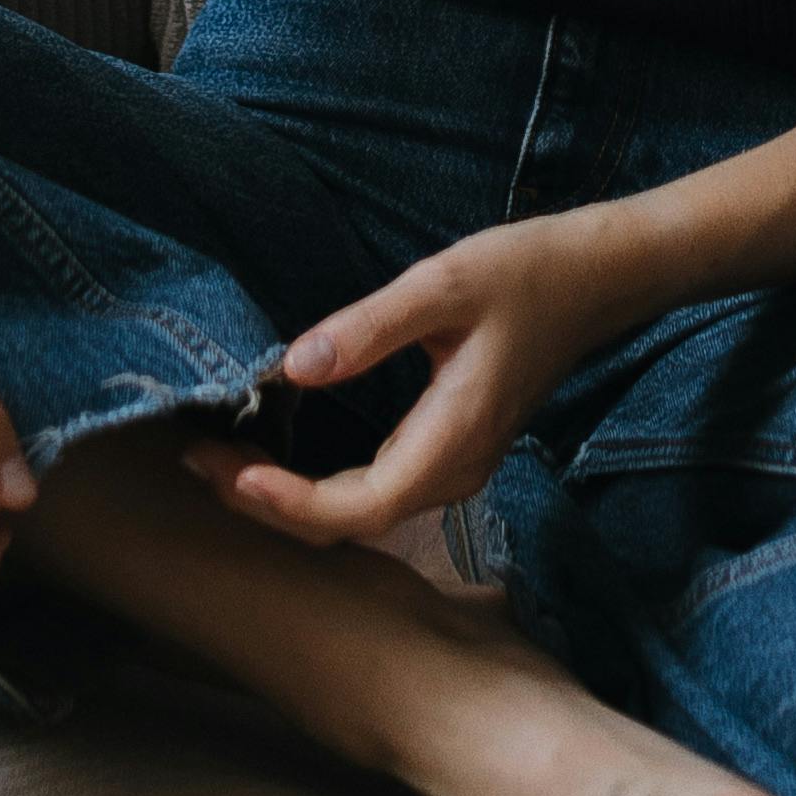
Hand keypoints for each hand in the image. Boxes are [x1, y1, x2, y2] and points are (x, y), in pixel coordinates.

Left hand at [194, 211, 617, 549]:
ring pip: (360, 511)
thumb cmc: (527, 273)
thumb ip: (368, 327)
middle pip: (350, 521)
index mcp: (454, 438)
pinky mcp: (448, 450)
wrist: (599, 280)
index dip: (289, 503)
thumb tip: (293, 367)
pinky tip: (277, 451)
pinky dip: (318, 483)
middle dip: (268, 502)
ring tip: (219, 458)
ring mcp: (454, 466)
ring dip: (288, 496)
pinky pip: (374, 489)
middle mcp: (454, 470)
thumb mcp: (444, 284)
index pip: (358, 506)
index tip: (228, 471)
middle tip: (196, 460)